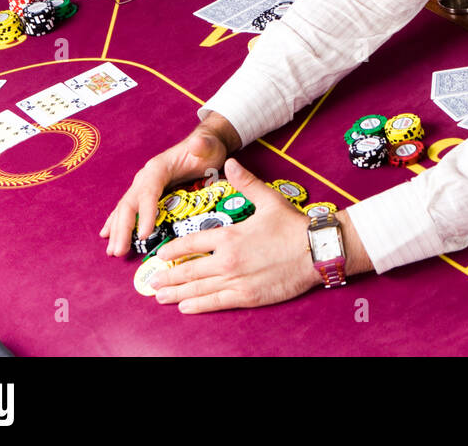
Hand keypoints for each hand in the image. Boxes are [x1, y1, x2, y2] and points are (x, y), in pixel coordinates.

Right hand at [99, 115, 234, 255]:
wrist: (205, 145)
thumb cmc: (208, 149)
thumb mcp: (209, 146)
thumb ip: (203, 146)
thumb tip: (197, 144)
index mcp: (158, 168)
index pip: (148, 192)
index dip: (145, 213)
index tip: (144, 235)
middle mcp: (146, 177)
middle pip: (129, 203)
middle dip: (123, 228)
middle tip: (119, 251)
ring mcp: (143, 185)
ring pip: (124, 209)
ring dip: (117, 230)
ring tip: (113, 251)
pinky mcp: (146, 193)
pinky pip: (127, 209)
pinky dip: (116, 222)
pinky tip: (107, 235)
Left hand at [147, 158, 319, 312]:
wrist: (316, 251)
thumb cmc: (293, 226)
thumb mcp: (269, 199)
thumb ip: (245, 182)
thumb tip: (230, 161)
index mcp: (230, 236)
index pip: (191, 244)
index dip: (173, 250)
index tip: (161, 255)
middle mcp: (228, 260)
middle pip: (189, 270)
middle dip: (167, 276)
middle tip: (152, 280)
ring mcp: (236, 280)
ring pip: (198, 288)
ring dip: (176, 292)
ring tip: (160, 295)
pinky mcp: (247, 296)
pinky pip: (215, 302)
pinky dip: (197, 305)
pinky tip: (184, 306)